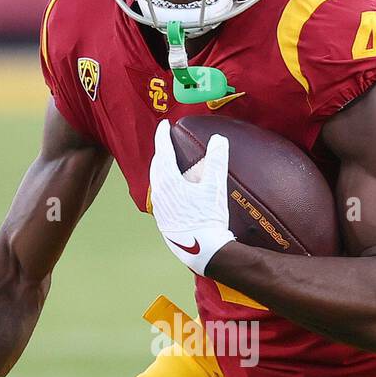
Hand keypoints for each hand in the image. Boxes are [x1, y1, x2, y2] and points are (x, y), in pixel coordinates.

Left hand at [148, 118, 235, 274]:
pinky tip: (173, 191)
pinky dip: (164, 186)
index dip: (163, 136)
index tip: (164, 125)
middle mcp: (159, 194)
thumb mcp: (215, 187)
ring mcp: (159, 209)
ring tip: (168, 164)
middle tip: (166, 143)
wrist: (203, 251)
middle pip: (156, 167)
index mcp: (169, 182)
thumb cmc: (209, 219)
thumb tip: (218, 139)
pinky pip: (160, 197)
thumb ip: (217, 161)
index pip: (163, 152)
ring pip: (156, 183)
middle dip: (161, 153)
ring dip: (161, 170)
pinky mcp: (163, 221)